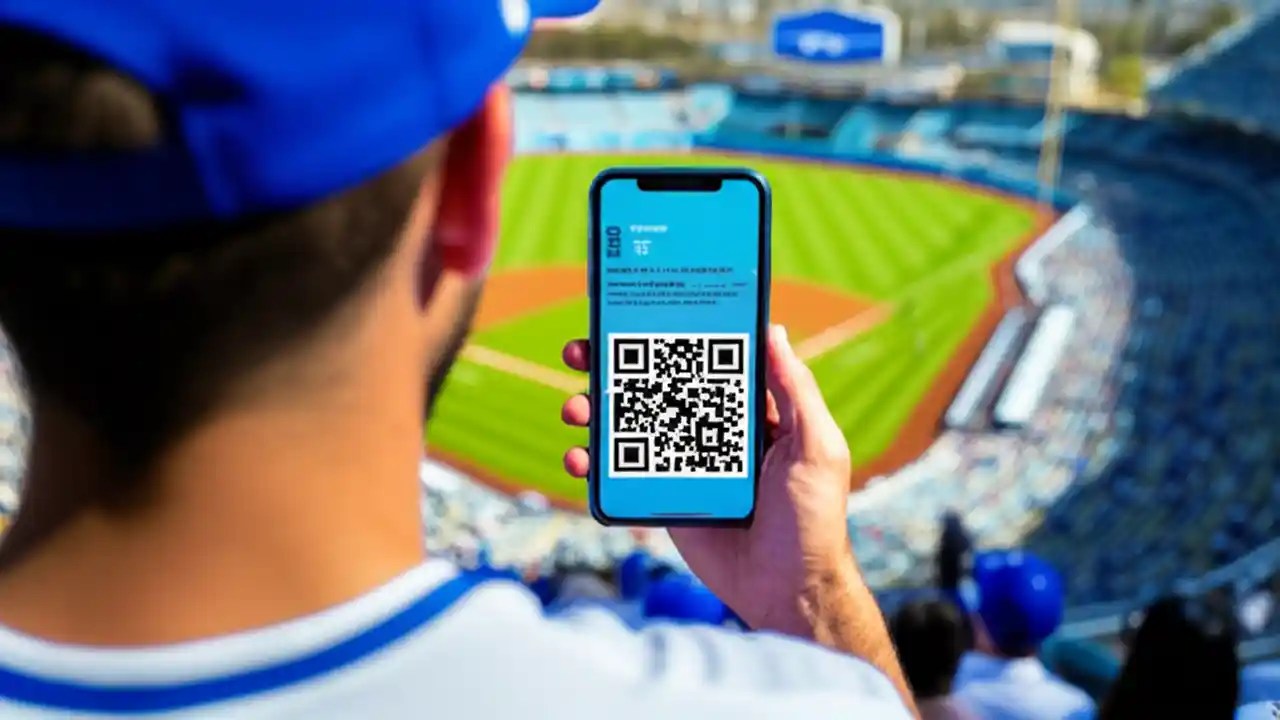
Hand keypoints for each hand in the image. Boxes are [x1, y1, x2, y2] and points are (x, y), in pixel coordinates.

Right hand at [560, 325, 856, 634]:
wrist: (788, 589)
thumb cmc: (812, 517)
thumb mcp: (816, 446)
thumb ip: (795, 390)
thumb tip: (775, 329)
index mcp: (748, 409)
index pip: (703, 360)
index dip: (669, 335)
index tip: (636, 312)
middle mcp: (711, 430)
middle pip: (654, 386)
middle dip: (613, 366)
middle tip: (581, 351)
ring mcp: (683, 462)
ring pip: (629, 425)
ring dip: (594, 409)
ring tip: (574, 406)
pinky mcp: (663, 495)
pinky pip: (621, 473)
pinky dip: (592, 462)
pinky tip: (578, 457)